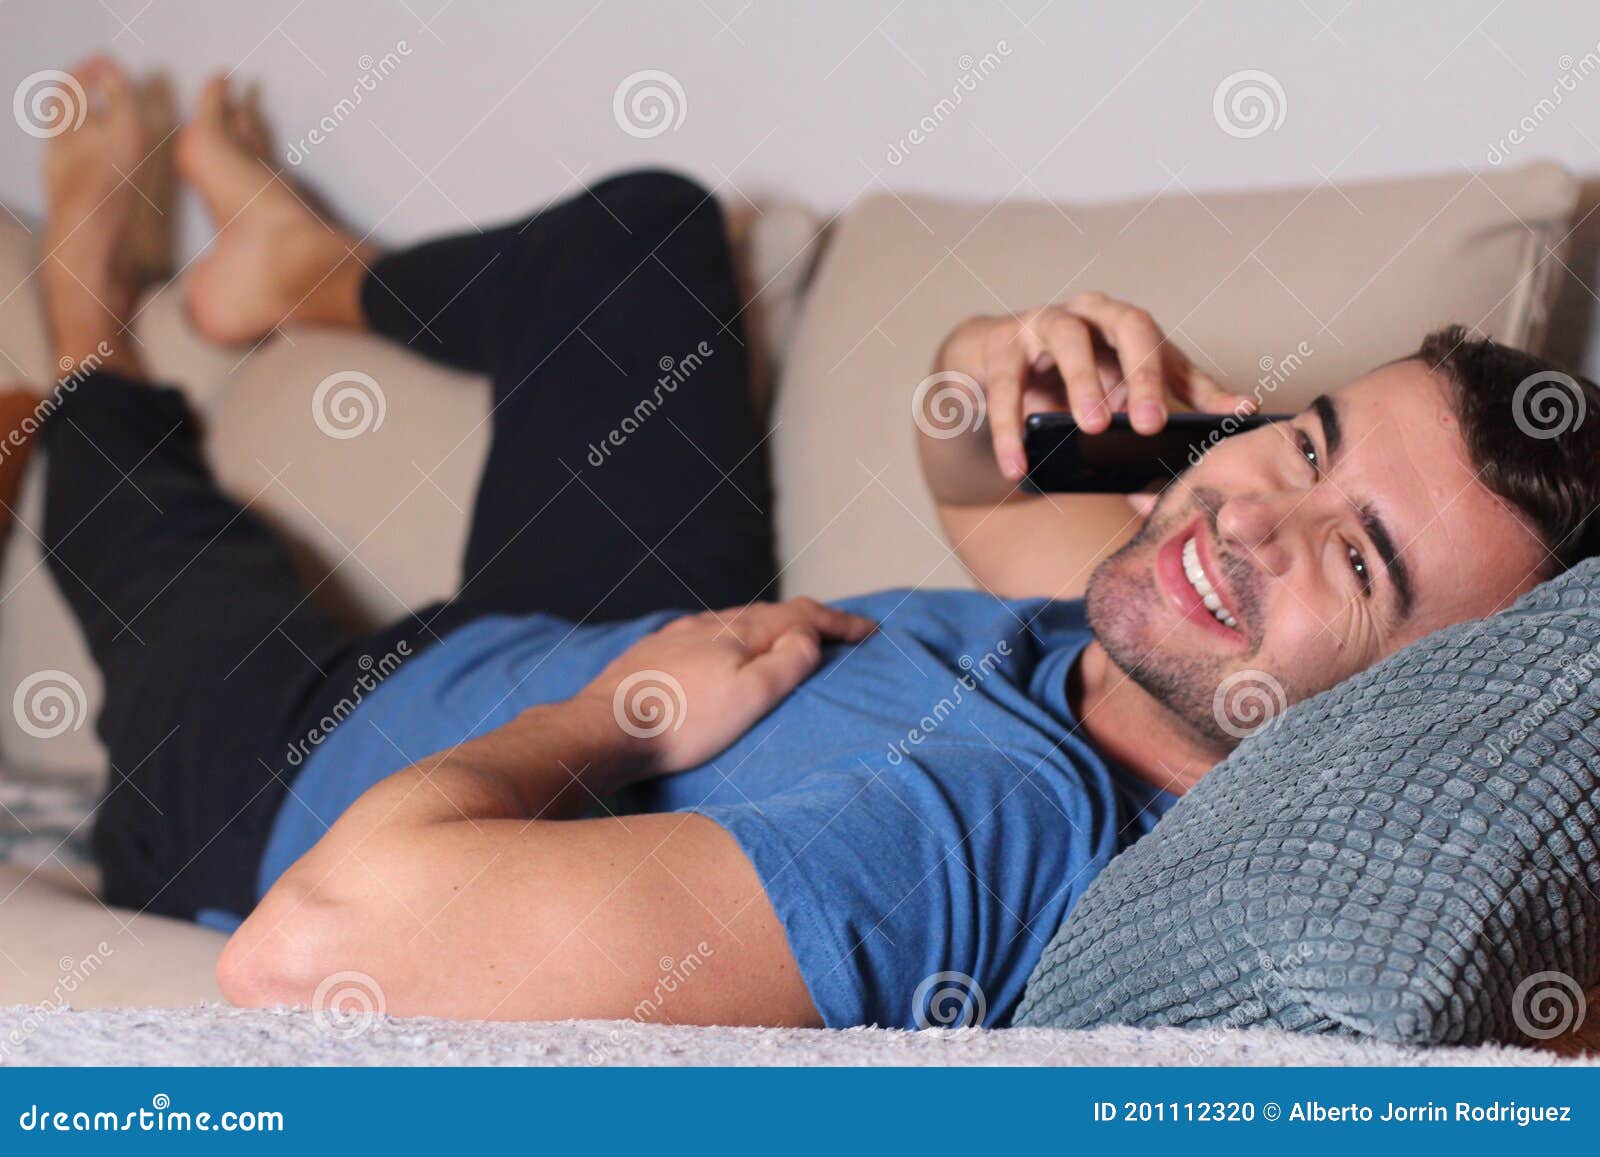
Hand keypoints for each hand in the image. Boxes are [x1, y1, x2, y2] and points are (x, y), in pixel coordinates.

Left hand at [577, 598, 876, 777]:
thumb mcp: (751, 697)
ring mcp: (676, 637)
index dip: (840, 623)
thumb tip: (809, 637)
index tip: (870, 632)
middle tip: (834, 634)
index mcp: (738, 631)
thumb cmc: (682, 724)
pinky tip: (720, 657)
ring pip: (732, 624)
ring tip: (783, 643)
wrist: (604, 728)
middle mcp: (707, 624)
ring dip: (766, 630)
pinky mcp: (652, 656)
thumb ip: (788, 663)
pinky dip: (730, 642)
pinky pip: (704, 638)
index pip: (802, 615)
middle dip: (806, 621)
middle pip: (768, 614)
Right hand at [933, 294, 1253, 480]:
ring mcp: (1042, 322)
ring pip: (1068, 339)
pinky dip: (1010, 427)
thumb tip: (1183, 479)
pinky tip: (1016, 464)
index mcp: (1125, 328)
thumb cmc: (1063, 380)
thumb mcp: (1110, 399)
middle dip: (1144, 373)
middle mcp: (1090, 314)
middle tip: (1151, 423)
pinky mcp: (1000, 344)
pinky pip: (1005, 384)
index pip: (1171, 350)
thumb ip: (1147, 430)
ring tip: (1091, 426)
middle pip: (1128, 326)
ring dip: (1083, 382)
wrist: (987, 364)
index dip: (1203, 384)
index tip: (1235, 414)